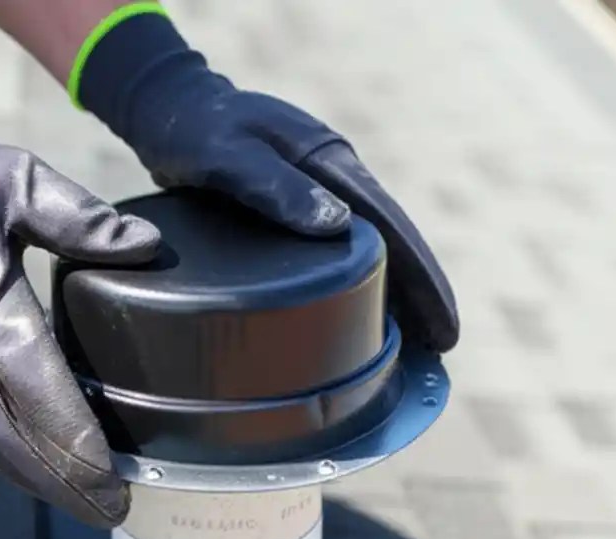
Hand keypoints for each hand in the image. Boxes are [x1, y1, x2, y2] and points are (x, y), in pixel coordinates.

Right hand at [0, 95, 161, 526]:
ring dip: (27, 475)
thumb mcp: (16, 179)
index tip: (111, 475)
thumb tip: (149, 250)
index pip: (33, 384)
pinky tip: (26, 469)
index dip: (72, 438)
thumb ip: (80, 219)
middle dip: (58, 479)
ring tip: (77, 503)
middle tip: (109, 512)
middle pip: (6, 431)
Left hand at [77, 13, 458, 352]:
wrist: (170, 109)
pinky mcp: (292, 210)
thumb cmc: (194, 129)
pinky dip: (352, 284)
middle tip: (440, 351)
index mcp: (330, 161)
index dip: (423, 278)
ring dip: (391, 293)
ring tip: (408, 349)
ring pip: (366, 250)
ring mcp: (316, 193)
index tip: (445, 327)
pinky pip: (333, 252)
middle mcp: (334, 178)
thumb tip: (337, 224)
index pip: (393, 225)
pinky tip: (352, 318)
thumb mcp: (228, 154)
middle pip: (391, 242)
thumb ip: (273, 185)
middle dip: (420, 294)